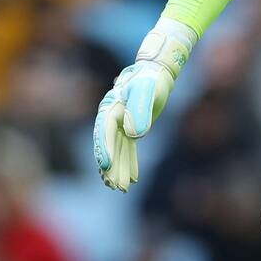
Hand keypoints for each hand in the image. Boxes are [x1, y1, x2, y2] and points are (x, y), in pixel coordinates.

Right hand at [93, 20, 193, 191]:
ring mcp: (120, 124)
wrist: (156, 72)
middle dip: (111, 167)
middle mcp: (112, 118)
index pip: (105, 133)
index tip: (106, 167)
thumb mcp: (146, 91)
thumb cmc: (150, 79)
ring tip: (121, 188)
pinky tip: (133, 178)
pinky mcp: (131, 128)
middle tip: (114, 186)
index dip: (105, 151)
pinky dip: (130, 163)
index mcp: (110, 108)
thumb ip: (139, 111)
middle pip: (109, 146)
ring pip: (119, 151)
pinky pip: (128, 149)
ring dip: (120, 169)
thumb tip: (134, 134)